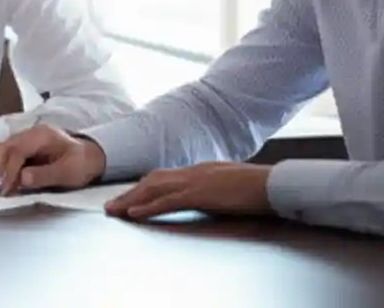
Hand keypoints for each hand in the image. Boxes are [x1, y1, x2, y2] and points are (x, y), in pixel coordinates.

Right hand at [0, 124, 105, 195]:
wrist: (89, 157)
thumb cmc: (81, 164)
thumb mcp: (68, 173)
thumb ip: (45, 175)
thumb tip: (22, 178)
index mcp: (43, 135)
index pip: (18, 149)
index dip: (10, 169)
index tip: (8, 188)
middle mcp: (32, 132)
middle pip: (7, 147)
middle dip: (3, 169)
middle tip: (6, 190)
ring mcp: (27, 136)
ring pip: (5, 148)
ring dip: (2, 167)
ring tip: (8, 186)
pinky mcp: (25, 144)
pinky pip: (9, 152)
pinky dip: (6, 166)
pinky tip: (11, 179)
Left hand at [105, 162, 272, 220]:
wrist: (272, 184)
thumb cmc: (256, 187)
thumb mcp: (228, 184)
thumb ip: (212, 188)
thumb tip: (204, 196)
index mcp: (199, 170)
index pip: (164, 177)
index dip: (143, 187)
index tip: (128, 196)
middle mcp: (192, 172)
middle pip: (152, 180)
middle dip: (130, 193)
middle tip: (111, 205)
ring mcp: (194, 181)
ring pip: (153, 189)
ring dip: (131, 200)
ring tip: (114, 210)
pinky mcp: (199, 194)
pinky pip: (167, 201)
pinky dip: (148, 207)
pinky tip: (134, 213)